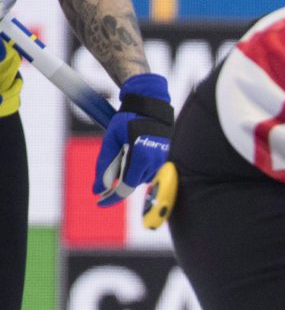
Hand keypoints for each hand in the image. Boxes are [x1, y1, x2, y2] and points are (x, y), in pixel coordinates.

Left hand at [94, 73, 173, 205]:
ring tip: (122, 151)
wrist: (151, 106)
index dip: (111, 198)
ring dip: (127, 172)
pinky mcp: (162, 159)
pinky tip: (131, 150)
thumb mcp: (111, 140)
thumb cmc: (129, 119)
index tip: (99, 203)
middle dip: (117, 181)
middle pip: (131, 183)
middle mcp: (154, 164)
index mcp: (141, 159)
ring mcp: (160, 162)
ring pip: (139, 177)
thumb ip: (104, 165)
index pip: (125, 188)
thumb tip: (97, 188)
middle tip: (103, 178)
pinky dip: (135, 166)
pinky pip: (146, 170)